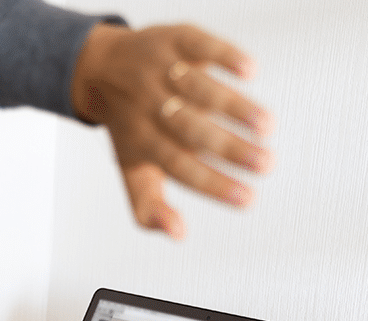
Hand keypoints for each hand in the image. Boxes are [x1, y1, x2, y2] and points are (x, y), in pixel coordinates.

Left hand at [71, 23, 273, 238]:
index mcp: (141, 141)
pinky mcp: (173, 38)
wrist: (100, 70)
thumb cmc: (129, 127)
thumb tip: (178, 234)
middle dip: (231, 149)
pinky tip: (249, 72)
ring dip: (236, 107)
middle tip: (267, 164)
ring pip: (200, 88)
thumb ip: (149, 208)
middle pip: (192, 130)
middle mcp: (148, 106)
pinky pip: (199, 44)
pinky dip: (224, 56)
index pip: (180, 167)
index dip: (214, 184)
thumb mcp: (132, 170)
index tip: (248, 198)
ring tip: (267, 126)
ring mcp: (160, 70)